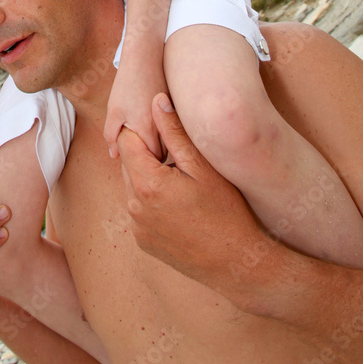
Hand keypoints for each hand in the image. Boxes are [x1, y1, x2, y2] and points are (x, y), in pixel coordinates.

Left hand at [103, 61, 167, 159]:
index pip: (152, 159)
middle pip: (164, 153)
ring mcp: (173, 118)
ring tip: (148, 141)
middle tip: (142, 155)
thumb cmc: (127, 84)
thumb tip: (114, 155)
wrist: (145, 56)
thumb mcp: (114, 110)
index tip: (138, 164)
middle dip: (155, 157)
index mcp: (148, 130)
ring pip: (171, 141)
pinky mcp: (177, 110)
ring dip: (163, 144)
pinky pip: (175, 129)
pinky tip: (157, 127)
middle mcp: (164, 127)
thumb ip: (112, 135)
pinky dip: (168, 132)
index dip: (145, 164)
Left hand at [116, 94, 264, 287]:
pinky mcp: (143, 241)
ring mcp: (137, 226)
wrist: (237, 264)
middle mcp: (134, 206)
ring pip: (133, 186)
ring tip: (180, 179)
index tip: (161, 131)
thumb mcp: (203, 167)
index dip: (142, 130)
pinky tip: (178, 203)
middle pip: (128, 163)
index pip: (125, 141)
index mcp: (147, 184)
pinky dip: (151, 201)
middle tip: (176, 155)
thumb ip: (175, 132)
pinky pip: (139, 209)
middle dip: (146, 154)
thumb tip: (156, 100)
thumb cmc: (226, 212)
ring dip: (149, 177)